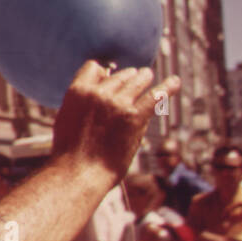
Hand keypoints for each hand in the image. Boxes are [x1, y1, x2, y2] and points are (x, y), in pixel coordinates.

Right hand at [52, 63, 181, 185]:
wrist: (79, 173)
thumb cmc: (71, 152)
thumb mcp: (66, 117)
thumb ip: (82, 101)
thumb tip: (99, 89)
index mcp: (78, 91)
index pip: (95, 67)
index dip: (104, 73)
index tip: (110, 77)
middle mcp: (98, 93)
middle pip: (120, 74)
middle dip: (127, 78)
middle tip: (133, 80)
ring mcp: (118, 104)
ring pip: (137, 79)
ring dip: (144, 78)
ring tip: (147, 76)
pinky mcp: (135, 117)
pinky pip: (156, 95)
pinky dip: (168, 87)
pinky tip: (175, 82)